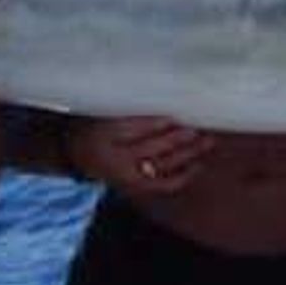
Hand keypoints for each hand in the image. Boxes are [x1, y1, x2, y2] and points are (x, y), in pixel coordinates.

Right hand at [66, 115, 214, 194]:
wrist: (78, 154)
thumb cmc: (97, 125)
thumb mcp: (106, 111)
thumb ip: (133, 107)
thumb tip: (169, 98)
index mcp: (104, 134)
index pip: (133, 129)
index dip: (155, 123)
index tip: (175, 113)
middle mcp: (116, 158)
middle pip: (152, 147)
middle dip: (178, 137)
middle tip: (198, 126)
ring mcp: (128, 176)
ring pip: (163, 165)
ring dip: (188, 153)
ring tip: (207, 140)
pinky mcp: (137, 186)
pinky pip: (163, 184)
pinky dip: (184, 175)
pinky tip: (199, 163)